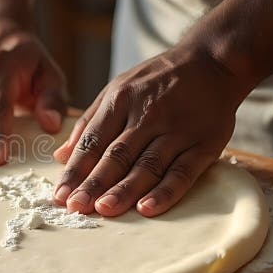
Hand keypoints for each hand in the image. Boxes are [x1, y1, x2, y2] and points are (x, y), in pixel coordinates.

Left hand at [52, 43, 250, 217]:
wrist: (212, 62)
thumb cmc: (156, 81)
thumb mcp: (117, 90)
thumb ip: (89, 123)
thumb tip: (60, 157)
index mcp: (121, 101)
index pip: (92, 141)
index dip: (75, 169)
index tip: (60, 195)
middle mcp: (147, 115)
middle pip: (116, 156)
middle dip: (94, 183)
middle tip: (76, 207)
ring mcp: (177, 130)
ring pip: (147, 166)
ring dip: (124, 190)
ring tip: (104, 211)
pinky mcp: (205, 144)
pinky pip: (183, 172)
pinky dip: (165, 192)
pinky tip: (147, 209)